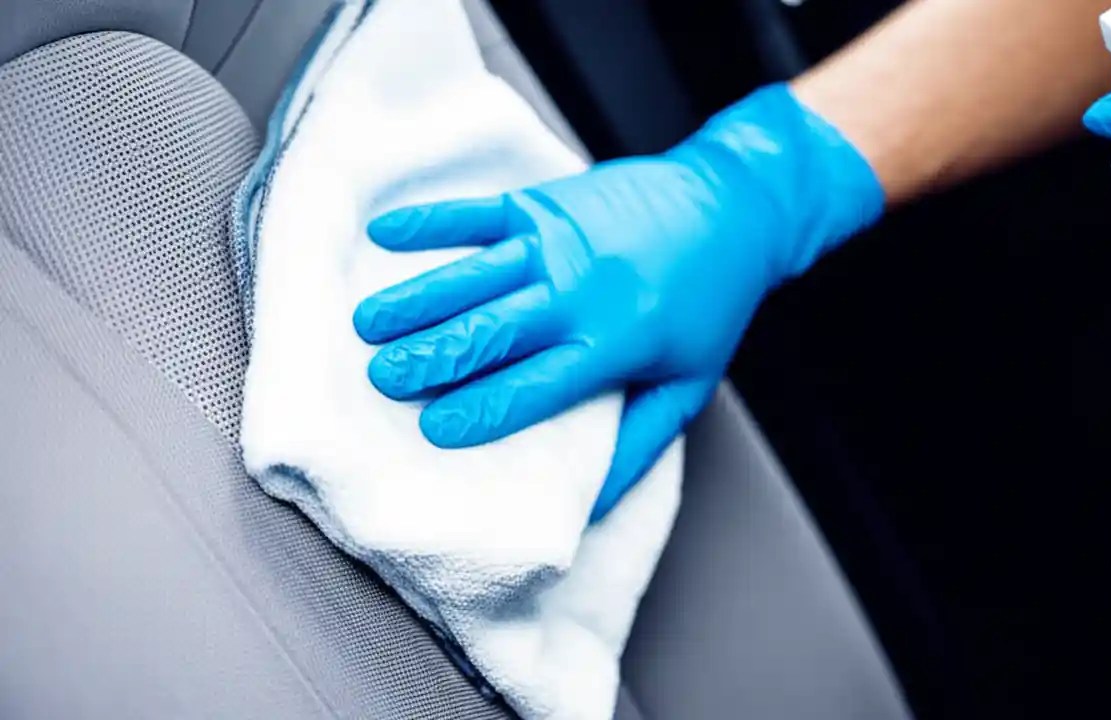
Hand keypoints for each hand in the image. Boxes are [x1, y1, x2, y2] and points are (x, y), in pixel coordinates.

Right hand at [353, 84, 882, 520]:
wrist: (732, 207)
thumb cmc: (709, 306)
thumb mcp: (688, 386)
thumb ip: (637, 447)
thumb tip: (588, 511)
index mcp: (615, 344)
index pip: (534, 387)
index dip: (481, 410)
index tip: (431, 429)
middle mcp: (579, 293)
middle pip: (492, 331)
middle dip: (433, 357)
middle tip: (379, 380)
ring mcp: (559, 242)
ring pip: (474, 276)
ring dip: (417, 300)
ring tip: (366, 326)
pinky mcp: (546, 202)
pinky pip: (479, 214)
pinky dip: (431, 223)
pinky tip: (385, 236)